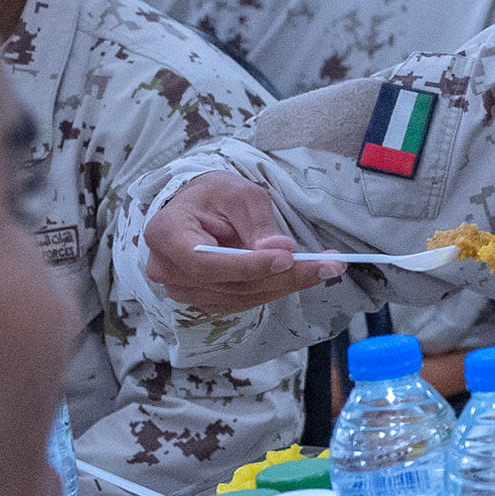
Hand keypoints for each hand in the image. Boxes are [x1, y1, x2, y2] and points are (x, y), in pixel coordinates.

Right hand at [144, 176, 346, 313]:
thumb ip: (258, 222)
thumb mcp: (240, 194)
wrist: (201, 208)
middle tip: (329, 265)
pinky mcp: (204, 299)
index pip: (205, 262)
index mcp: (165, 234)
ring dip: (286, 285)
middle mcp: (167, 268)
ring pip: (242, 297)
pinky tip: (302, 275)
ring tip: (325, 267)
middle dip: (282, 276)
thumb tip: (279, 249)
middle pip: (229, 284)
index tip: (287, 258)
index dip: (247, 265)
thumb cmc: (216, 195)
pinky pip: (244, 301)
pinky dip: (276, 289)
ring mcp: (183, 289)